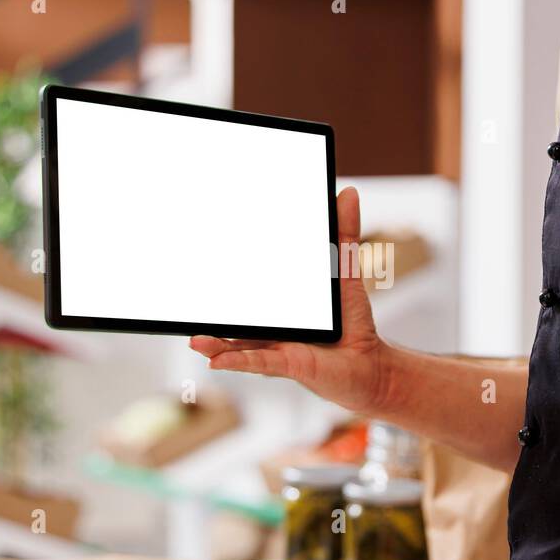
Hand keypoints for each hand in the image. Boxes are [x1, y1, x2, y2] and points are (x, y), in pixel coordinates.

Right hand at [189, 186, 389, 415]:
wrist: (373, 366)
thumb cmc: (354, 324)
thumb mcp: (345, 272)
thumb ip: (342, 236)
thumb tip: (348, 193)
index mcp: (275, 309)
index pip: (245, 292)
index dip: (222, 279)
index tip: (198, 261)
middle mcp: (270, 330)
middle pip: (233, 322)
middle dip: (208, 318)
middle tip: (185, 305)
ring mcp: (276, 348)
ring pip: (239, 345)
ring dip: (215, 342)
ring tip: (194, 339)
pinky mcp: (289, 364)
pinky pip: (259, 362)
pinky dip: (238, 360)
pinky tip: (217, 360)